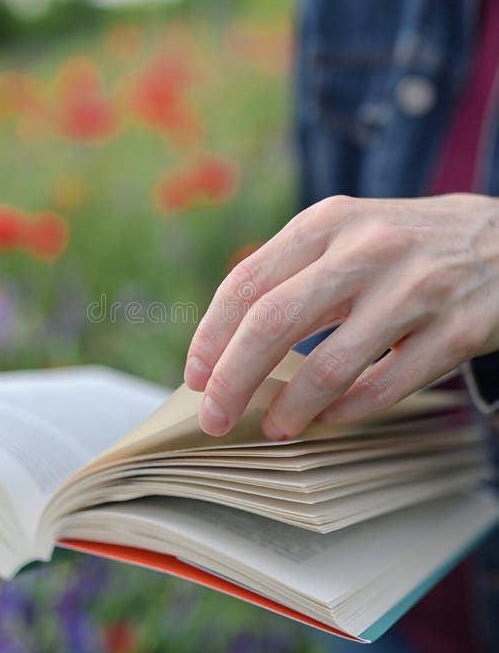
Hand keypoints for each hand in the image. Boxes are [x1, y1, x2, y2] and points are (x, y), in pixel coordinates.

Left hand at [185, 194, 498, 438]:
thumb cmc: (405, 245)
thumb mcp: (347, 234)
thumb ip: (293, 275)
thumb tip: (228, 345)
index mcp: (327, 223)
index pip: (247, 282)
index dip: (212, 336)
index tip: (196, 378)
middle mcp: (367, 249)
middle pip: (274, 322)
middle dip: (233, 380)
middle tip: (214, 418)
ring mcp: (416, 288)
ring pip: (330, 364)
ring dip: (291, 409)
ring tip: (277, 429)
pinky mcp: (457, 330)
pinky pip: (386, 386)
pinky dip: (347, 412)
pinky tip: (331, 417)